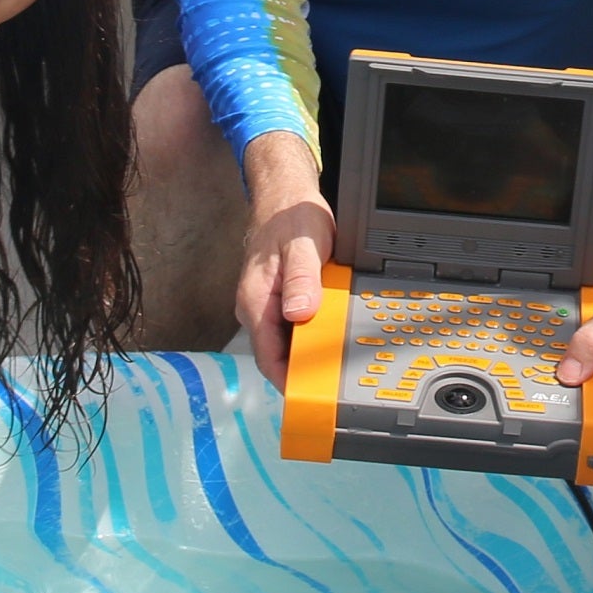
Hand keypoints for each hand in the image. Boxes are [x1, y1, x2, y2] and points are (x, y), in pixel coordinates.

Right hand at [232, 132, 335, 385]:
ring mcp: (265, 304)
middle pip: (277, 354)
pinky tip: (329, 333)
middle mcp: (255, 307)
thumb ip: (301, 280)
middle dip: (303, 372)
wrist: (282, 194)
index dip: (289, 382)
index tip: (312, 399)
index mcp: (256, 301)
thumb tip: (297, 314)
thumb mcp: (304, 246)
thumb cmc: (291, 217)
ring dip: (307, 353)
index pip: (268, 357)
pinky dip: (309, 333)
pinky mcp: (276, 298)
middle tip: (335, 385)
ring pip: (285, 342)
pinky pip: (290, 326)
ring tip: (337, 365)